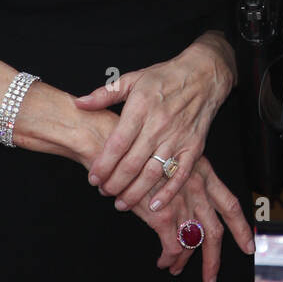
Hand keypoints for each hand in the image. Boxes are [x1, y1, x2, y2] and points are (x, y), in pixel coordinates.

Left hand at [75, 32, 235, 211]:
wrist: (203, 75)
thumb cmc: (165, 77)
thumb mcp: (133, 79)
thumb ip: (105, 94)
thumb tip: (79, 103)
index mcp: (141, 107)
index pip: (117, 144)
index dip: (103, 164)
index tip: (93, 178)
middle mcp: (159, 125)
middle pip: (132, 163)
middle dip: (114, 183)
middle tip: (104, 192)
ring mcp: (177, 137)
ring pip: (153, 173)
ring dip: (135, 193)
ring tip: (121, 203)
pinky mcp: (194, 147)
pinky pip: (180, 175)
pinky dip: (168, 193)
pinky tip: (154, 206)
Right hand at [123, 155, 255, 281]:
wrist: (124, 148)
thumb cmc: (145, 150)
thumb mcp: (175, 156)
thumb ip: (184, 177)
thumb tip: (187, 199)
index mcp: (204, 174)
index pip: (230, 205)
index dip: (241, 228)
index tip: (248, 246)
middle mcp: (197, 190)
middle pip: (214, 232)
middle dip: (213, 259)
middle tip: (211, 277)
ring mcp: (182, 204)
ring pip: (192, 243)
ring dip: (184, 261)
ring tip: (176, 269)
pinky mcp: (163, 216)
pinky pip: (171, 247)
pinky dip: (168, 258)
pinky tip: (163, 261)